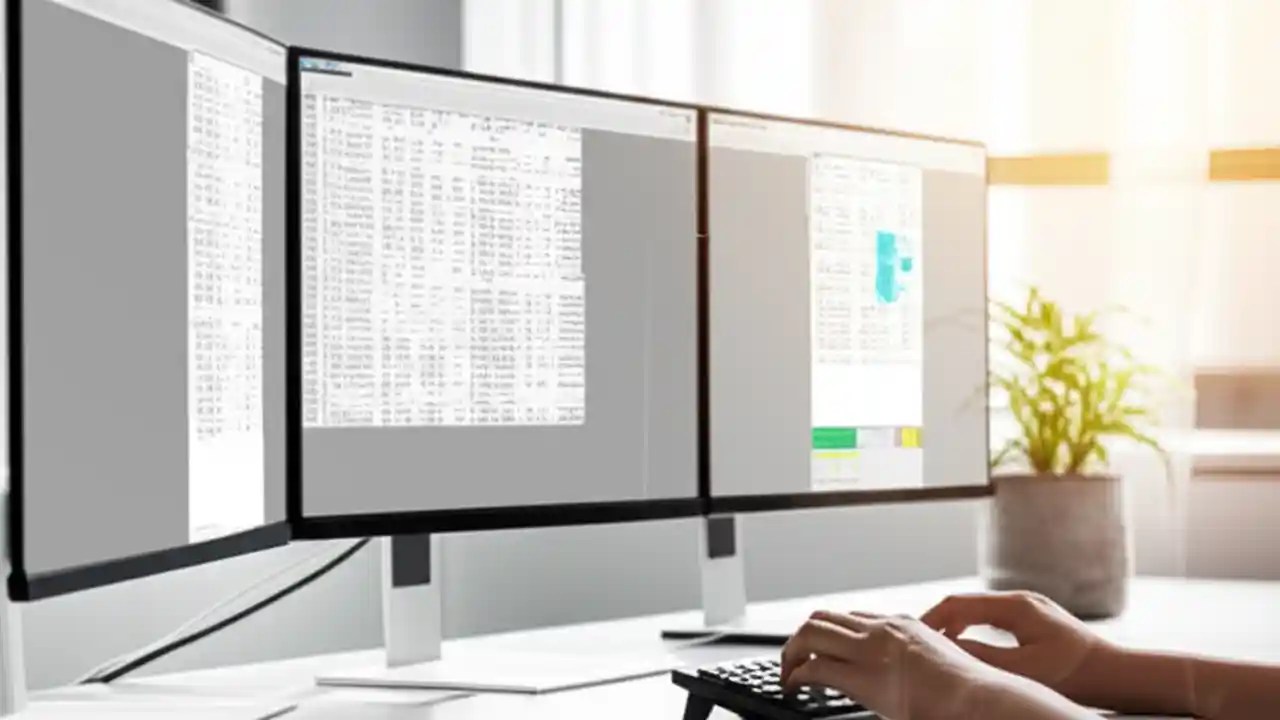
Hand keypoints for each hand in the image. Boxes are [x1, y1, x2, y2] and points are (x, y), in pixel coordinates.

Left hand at [780, 610, 1013, 719]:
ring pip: (811, 633)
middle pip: (825, 617)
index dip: (833, 632)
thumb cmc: (969, 692)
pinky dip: (796, 675)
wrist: (979, 701)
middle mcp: (882, 630)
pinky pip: (815, 668)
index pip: (854, 617)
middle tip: (795, 657)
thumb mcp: (942, 662)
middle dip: (804, 636)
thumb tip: (909, 680)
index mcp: (903, 625)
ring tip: (787, 671)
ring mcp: (871, 649)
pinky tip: (793, 687)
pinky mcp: (862, 677)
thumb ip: (917, 662)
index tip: (824, 648)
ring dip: (792, 651)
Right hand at [921, 591, 1117, 707]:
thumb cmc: (1076, 673)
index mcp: (1015, 606)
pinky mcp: (1033, 620)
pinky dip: (973, 630)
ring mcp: (1027, 608)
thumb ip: (982, 656)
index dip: (931, 619)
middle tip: (918, 642)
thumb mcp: (1024, 669)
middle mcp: (1019, 600)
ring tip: (937, 646)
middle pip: (965, 604)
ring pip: (977, 611)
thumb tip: (946, 647)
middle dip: (939, 621)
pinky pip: (992, 619)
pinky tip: (966, 647)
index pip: (958, 603)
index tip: (913, 636)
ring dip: (955, 626)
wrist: (1117, 673)